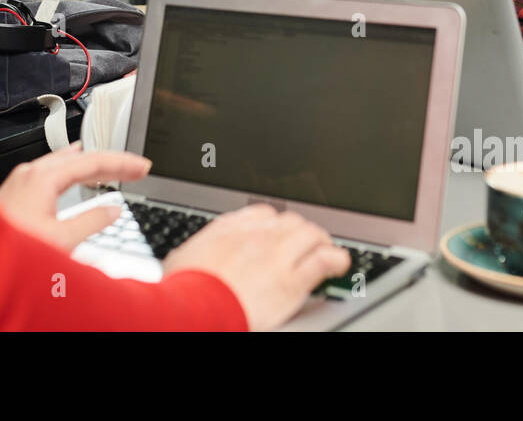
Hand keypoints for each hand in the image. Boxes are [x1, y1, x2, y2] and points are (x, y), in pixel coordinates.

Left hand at [0, 142, 151, 250]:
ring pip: (62, 161)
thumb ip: (92, 221)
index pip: (93, 161)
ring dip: (88, 163)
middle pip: (78, 158)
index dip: (122, 163)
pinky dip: (69, 168)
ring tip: (107, 164)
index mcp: (43, 178)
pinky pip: (48, 169)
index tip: (142, 167)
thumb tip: (112, 209)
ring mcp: (19, 180)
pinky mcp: (13, 191)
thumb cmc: (9, 250)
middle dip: (109, 162)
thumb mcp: (61, 239)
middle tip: (134, 168)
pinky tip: (68, 171)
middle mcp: (30, 173)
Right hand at [163, 204, 350, 330]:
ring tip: (327, 250)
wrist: (193, 308)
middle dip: (302, 231)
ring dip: (322, 242)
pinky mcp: (292, 280)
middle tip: (307, 243)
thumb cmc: (183, 289)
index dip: (277, 225)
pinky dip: (336, 260)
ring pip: (312, 235)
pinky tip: (340, 263)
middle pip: (291, 221)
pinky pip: (324, 260)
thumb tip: (197, 254)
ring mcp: (277, 255)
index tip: (280, 234)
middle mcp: (257, 235)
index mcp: (231, 228)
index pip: (265, 213)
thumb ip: (203, 249)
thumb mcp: (186, 257)